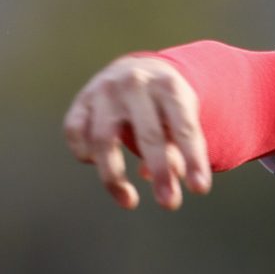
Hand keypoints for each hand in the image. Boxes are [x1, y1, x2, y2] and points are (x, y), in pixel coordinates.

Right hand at [62, 55, 211, 209]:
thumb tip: (170, 180)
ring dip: (114, 176)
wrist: (138, 68)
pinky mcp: (81, 100)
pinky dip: (83, 153)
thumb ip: (180, 148)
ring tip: (129, 201)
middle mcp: (135, 85)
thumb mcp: (184, 116)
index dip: (193, 160)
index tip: (200, 190)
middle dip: (161, 173)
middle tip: (170, 204)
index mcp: (169, 86)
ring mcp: (104, 91)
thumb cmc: (167, 103)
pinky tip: (96, 164)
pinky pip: (74, 131)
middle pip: (148, 135)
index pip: (185, 128)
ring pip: (103, 138)